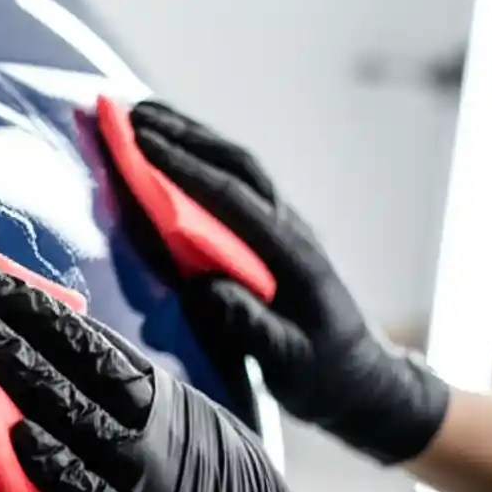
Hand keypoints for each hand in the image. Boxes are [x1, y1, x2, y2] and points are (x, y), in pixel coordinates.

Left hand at [0, 264, 428, 491]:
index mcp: (170, 400)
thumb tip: (81, 361)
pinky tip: (18, 437)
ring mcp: (145, 480)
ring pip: (75, 415)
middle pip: (80, 364)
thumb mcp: (205, 433)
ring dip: (24, 374)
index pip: (94, 342)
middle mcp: (157, 430)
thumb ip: (149, 401)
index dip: (40, 308)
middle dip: (22, 323)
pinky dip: (51, 464)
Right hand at [131, 101, 448, 463]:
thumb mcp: (288, 361)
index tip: (140, 143)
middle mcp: (291, 228)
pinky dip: (204, 158)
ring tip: (144, 115)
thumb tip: (203, 287)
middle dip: (184, 135)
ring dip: (193, 137)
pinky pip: (238, 183)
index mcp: (292, 254)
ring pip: (239, 166)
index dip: (184, 169)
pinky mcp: (275, 234)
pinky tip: (175, 149)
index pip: (232, 197)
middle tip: (132, 113)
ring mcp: (286, 227)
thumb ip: (249, 325)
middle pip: (237, 165)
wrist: (360, 378)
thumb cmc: (322, 374)